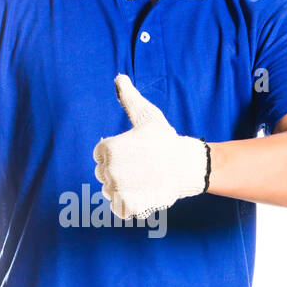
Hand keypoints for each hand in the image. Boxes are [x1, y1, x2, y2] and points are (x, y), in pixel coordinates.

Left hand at [92, 75, 206, 219]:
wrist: (187, 165)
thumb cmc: (165, 139)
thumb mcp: (147, 115)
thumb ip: (128, 98)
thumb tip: (119, 78)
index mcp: (108, 149)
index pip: (100, 155)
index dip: (117, 153)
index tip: (134, 151)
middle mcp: (109, 170)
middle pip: (103, 174)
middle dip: (119, 171)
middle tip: (140, 166)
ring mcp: (119, 190)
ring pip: (110, 191)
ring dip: (123, 187)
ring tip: (142, 179)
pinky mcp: (129, 206)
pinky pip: (118, 208)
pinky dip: (127, 204)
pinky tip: (140, 193)